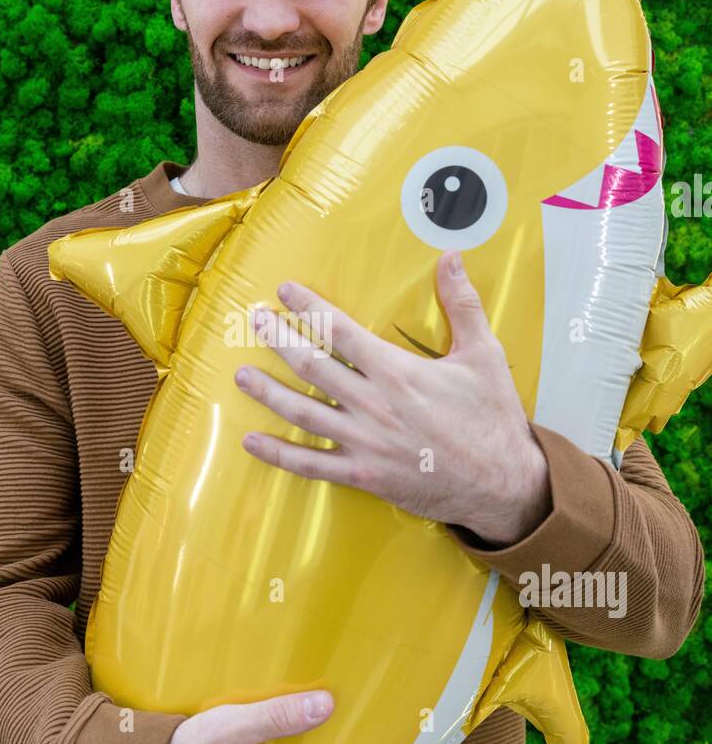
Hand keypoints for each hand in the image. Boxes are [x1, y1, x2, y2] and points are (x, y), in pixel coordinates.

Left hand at [234, 250, 550, 546]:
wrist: (502, 484)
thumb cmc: (493, 420)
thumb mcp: (484, 355)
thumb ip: (462, 304)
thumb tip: (451, 258)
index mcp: (399, 372)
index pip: (341, 331)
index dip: (309, 308)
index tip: (285, 291)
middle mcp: (374, 405)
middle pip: (312, 367)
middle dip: (279, 340)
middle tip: (255, 321)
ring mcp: (364, 442)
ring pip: (302, 413)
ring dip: (268, 392)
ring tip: (240, 374)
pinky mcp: (364, 475)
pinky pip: (311, 464)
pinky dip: (278, 454)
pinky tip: (252, 441)